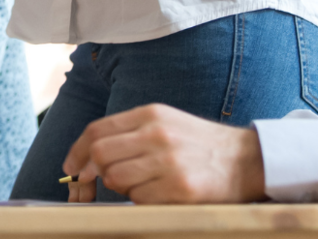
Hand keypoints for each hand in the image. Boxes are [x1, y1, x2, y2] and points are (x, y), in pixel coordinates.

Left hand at [62, 103, 265, 203]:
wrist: (246, 160)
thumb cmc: (200, 144)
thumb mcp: (166, 123)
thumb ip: (130, 133)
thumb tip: (89, 156)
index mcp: (150, 115)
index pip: (97, 130)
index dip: (77, 151)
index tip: (71, 167)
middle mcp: (157, 135)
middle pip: (101, 155)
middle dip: (93, 172)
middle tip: (100, 181)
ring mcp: (169, 162)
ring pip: (117, 179)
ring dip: (121, 188)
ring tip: (142, 185)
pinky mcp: (180, 189)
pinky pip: (140, 200)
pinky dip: (142, 201)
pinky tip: (159, 195)